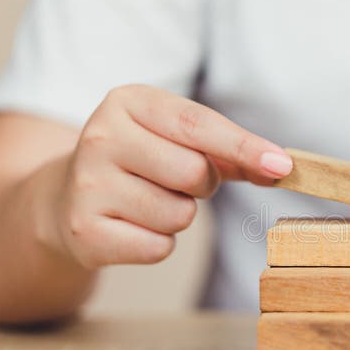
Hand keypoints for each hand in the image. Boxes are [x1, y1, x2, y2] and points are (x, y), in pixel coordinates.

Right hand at [42, 84, 291, 267]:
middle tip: (179, 182)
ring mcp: (88, 185)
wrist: (67, 197)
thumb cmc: (142, 162)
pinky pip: (158, 247)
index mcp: (128, 102)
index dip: (245, 146)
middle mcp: (101, 137)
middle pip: (194, 172)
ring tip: (149, 202)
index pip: (198, 124)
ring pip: (180, 215)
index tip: (283, 165)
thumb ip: (231, 151)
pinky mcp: (85, 231)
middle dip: (203, 185)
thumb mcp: (178, 140)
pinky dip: (158, 243)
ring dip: (179, 216)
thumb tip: (282, 167)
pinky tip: (133, 226)